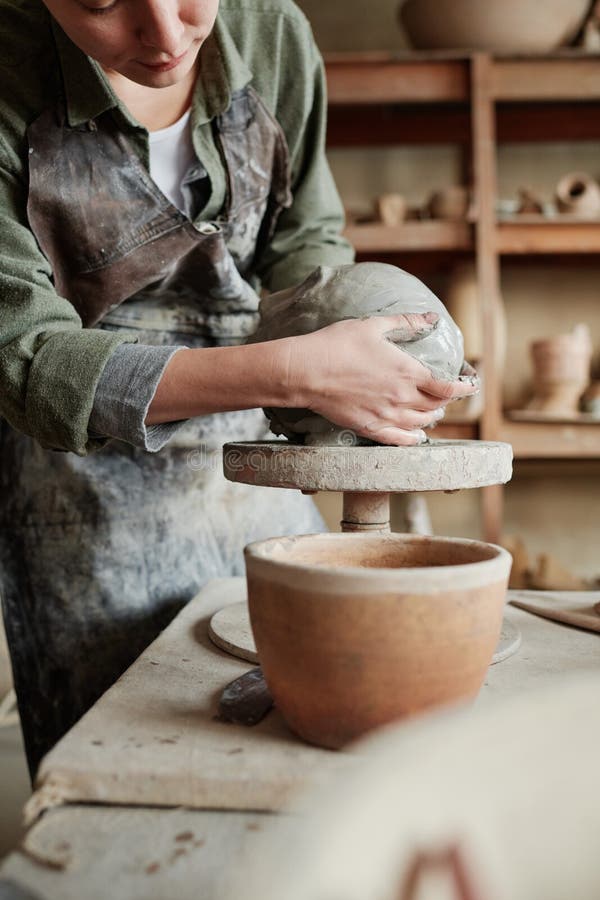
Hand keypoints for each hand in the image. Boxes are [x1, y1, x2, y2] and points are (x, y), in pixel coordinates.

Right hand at [286, 313, 478, 445]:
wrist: (306, 372)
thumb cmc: (338, 345)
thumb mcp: (374, 326)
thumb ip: (407, 323)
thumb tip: (432, 318)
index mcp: (407, 372)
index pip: (447, 387)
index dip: (463, 388)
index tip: (471, 385)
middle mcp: (401, 398)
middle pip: (435, 407)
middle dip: (445, 402)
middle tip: (446, 396)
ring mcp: (386, 416)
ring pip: (420, 424)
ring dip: (431, 418)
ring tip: (432, 413)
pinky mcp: (370, 428)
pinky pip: (399, 441)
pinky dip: (413, 440)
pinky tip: (417, 437)